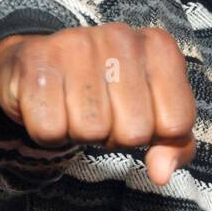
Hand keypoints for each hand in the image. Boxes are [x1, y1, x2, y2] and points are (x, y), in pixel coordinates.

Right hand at [0, 24, 196, 185]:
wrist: (42, 64)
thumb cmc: (107, 93)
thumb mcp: (154, 115)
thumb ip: (175, 146)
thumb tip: (161, 173)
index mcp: (159, 48)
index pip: (176, 123)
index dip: (154, 135)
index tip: (136, 116)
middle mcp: (121, 37)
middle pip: (134, 132)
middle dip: (114, 136)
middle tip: (100, 114)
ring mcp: (76, 44)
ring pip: (91, 131)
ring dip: (79, 133)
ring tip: (74, 108)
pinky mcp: (35, 60)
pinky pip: (50, 130)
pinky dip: (48, 132)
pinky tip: (50, 106)